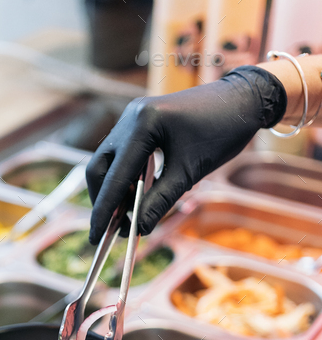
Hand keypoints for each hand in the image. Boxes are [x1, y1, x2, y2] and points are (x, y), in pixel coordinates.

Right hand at [86, 66, 286, 241]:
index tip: (96, 238)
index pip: (114, 176)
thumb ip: (160, 201)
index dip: (104, 210)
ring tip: (128, 218)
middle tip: (113, 230)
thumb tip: (138, 228)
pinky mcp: (139, 123)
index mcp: (143, 124)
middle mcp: (130, 118)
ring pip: (108, 162)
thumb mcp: (190, 172)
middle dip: (103, 200)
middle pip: (100, 168)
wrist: (242, 101)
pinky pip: (123, 155)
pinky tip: (137, 197)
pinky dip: (126, 178)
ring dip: (115, 191)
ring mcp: (132, 118)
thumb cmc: (222, 132)